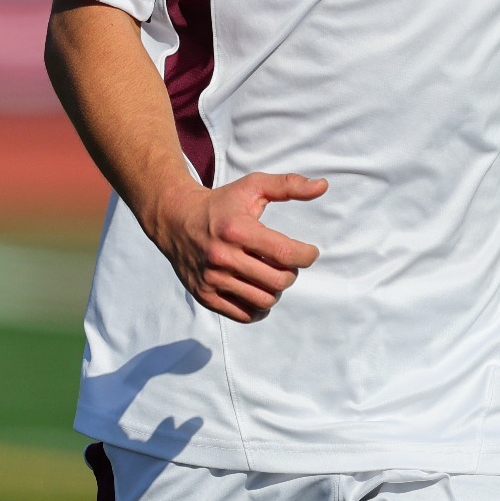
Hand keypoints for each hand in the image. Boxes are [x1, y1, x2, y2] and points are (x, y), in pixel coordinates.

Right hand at [150, 171, 326, 322]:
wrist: (176, 220)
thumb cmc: (221, 203)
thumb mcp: (253, 187)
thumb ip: (289, 185)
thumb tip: (323, 186)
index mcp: (238, 230)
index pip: (285, 254)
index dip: (307, 256)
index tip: (309, 252)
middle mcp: (223, 257)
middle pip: (278, 281)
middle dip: (291, 274)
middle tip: (287, 264)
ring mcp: (212, 279)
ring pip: (263, 301)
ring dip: (276, 291)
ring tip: (272, 276)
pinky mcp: (205, 295)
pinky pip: (243, 315)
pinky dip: (258, 308)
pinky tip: (259, 292)